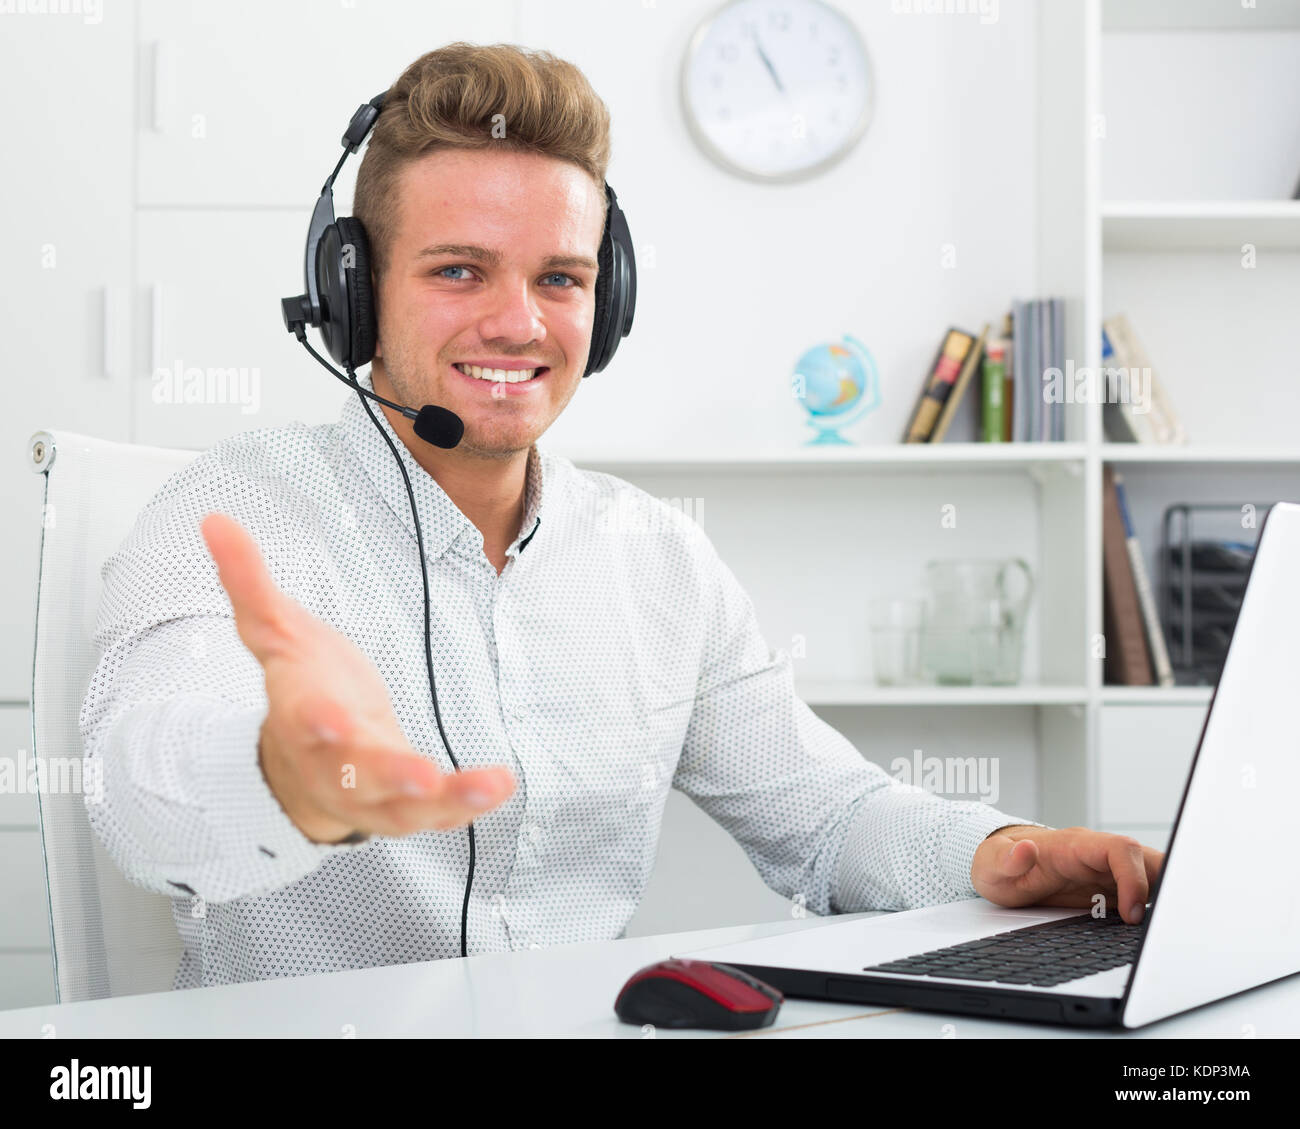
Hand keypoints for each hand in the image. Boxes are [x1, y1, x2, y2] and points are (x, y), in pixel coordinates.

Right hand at [200, 512, 515, 843]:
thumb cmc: (300, 687)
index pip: (305, 719)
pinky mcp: (404, 805)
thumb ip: (250, 581)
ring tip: (491, 785)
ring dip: (447, 799)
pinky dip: (468, 804)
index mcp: (302, 716)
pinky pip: (437, 814)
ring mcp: (371, 792)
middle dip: (388, 775)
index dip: (317, 720)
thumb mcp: (274, 633)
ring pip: (404, 806)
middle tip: (422, 774)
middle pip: (356, 775)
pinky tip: (501, 787)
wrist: (302, 764)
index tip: (331, 719)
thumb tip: (216, 520)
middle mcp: (334, 763)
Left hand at [970, 825, 1163, 924]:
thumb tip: (1025, 849)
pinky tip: (1153, 929)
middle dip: (1166, 887)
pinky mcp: (1110, 886)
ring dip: (1165, 896)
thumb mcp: (990, 865)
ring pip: (1152, 873)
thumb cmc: (998, 864)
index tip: (1130, 913)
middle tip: (1160, 926)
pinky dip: (1155, 906)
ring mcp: (1106, 870)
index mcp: (1074, 847)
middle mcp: (1097, 854)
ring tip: (1163, 931)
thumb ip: (1004, 858)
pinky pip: (1144, 890)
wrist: (1000, 866)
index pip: (1121, 849)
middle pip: (1147, 859)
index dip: (1134, 878)